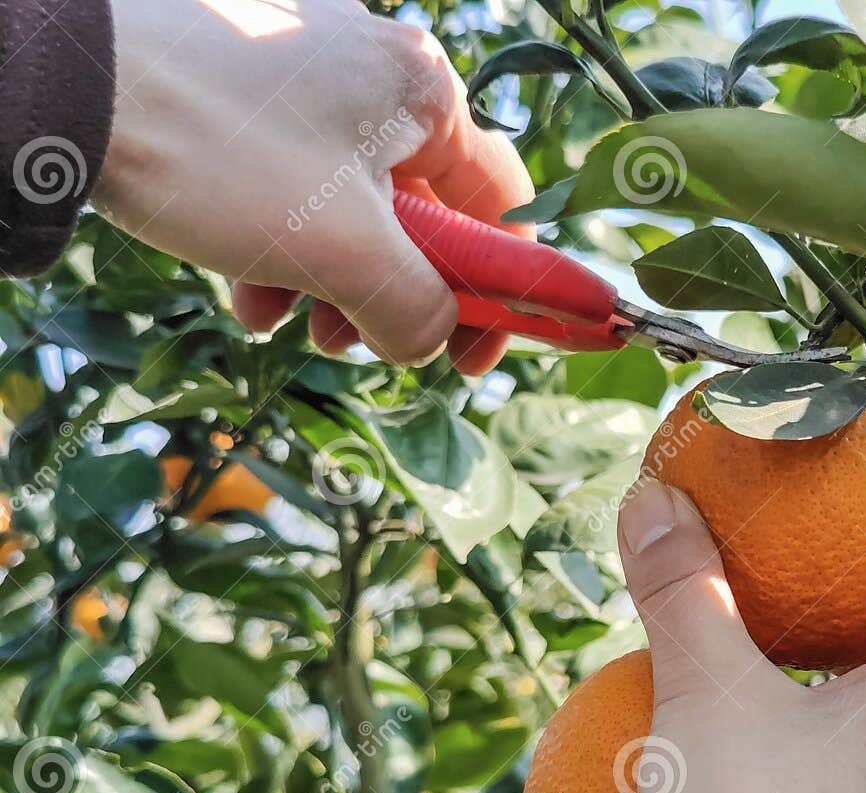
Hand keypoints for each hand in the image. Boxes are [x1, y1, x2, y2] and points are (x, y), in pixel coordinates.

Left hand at [96, 0, 532, 373]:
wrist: (67, 83)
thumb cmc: (222, 155)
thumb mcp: (344, 254)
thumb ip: (416, 310)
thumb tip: (427, 341)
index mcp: (424, 90)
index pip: (503, 207)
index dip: (500, 297)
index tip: (468, 359)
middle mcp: (374, 65)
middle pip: (421, 214)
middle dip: (388, 294)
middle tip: (349, 343)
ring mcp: (302, 68)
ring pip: (349, 204)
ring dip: (327, 280)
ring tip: (282, 321)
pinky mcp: (241, 81)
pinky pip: (290, 177)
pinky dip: (278, 241)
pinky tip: (241, 284)